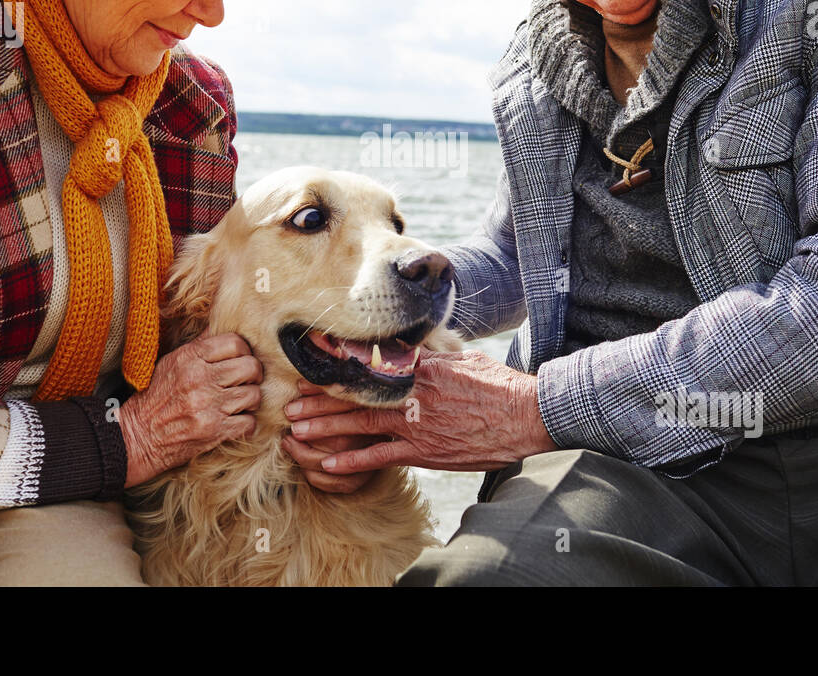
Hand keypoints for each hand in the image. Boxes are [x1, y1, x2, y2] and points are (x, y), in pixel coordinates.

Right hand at [120, 331, 262, 486]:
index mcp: (190, 358)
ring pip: (254, 395)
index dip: (244, 351)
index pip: (236, 343)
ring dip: (251, 401)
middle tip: (245, 382)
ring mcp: (208, 406)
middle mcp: (200, 379)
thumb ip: (200, 344)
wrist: (138, 436)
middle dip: (253, 375)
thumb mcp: (172, 361)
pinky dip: (246, 424)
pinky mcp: (214, 431)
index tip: (240, 360)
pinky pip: (249, 422)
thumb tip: (221, 319)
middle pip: (250, 367)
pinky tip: (236, 422)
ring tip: (240, 403)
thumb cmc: (155, 397)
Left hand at [283, 349, 557, 474]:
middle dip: (320, 401)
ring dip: (325, 428)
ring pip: (359, 424)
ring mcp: (416, 423)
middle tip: (291, 404)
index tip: (315, 371)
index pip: (371, 366)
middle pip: (355, 395)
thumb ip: (434, 359)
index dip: (339, 371)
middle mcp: (412, 392)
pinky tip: (327, 465)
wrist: (525, 414)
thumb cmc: (500, 386)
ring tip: (296, 431)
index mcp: (421, 368)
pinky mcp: (424, 450)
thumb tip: (413, 352)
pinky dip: (352, 461)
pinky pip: (380, 456)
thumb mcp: (464, 360)